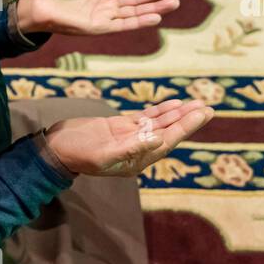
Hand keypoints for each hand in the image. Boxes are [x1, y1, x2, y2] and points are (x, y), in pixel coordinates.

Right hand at [45, 100, 212, 177]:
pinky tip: (173, 103)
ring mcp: (129, 137)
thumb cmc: (76, 153)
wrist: (55, 148)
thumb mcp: (102, 154)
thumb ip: (130, 148)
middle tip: (208, 107)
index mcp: (136, 160)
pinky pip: (145, 117)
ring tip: (197, 103)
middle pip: (168, 132)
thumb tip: (157, 139)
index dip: (186, 127)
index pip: (167, 141)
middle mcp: (137, 150)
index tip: (202, 114)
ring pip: (159, 123)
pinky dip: (160, 110)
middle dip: (188, 119)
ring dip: (177, 113)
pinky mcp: (120, 127)